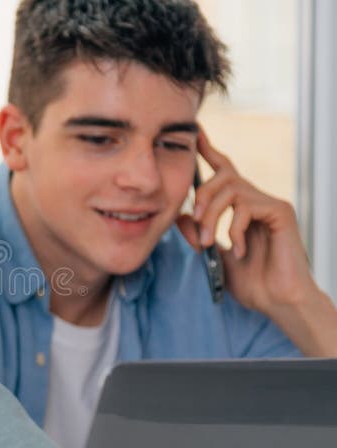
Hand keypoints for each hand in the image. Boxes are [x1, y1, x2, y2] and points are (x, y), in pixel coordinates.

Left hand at [176, 129, 336, 355]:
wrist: (279, 301)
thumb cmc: (251, 282)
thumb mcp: (215, 256)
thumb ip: (198, 234)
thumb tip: (179, 215)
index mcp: (241, 206)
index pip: (223, 170)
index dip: (207, 150)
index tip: (194, 133)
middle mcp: (256, 199)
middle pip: (222, 175)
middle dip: (201, 196)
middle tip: (195, 224)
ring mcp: (270, 203)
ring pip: (230, 190)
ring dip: (212, 216)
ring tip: (210, 242)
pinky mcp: (281, 211)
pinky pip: (246, 206)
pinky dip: (235, 229)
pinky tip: (240, 250)